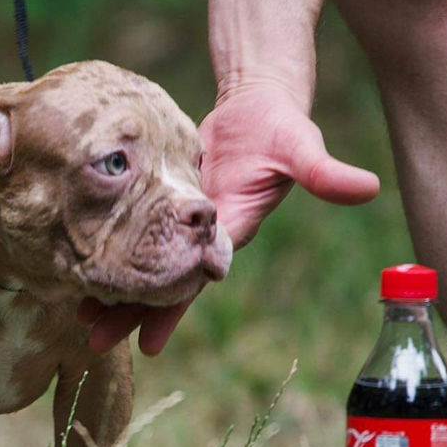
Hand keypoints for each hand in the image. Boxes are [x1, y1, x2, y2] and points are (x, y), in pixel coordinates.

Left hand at [78, 82, 379, 355]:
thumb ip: (326, 174)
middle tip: (92, 340)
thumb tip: (369, 187)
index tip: (149, 341)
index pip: (196, 281)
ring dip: (112, 289)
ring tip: (77, 314)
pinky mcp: (164, 205)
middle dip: (130, 313)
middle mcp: (203, 237)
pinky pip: (134, 237)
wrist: (259, 104)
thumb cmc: (283, 127)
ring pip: (143, 265)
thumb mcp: (302, 149)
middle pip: (161, 284)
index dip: (173, 310)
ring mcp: (182, 224)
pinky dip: (109, 251)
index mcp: (230, 232)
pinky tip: (78, 264)